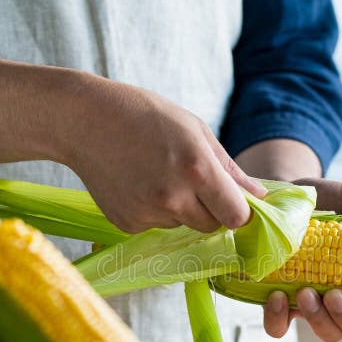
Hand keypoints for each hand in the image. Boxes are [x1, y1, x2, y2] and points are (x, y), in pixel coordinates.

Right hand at [0, 54, 264, 233]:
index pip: (237, 216)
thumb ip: (229, 169)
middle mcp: (174, 197)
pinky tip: (138, 184)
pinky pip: (156, 226)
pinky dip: (154, 211)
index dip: (240, 212)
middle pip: (212, 226)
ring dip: (181, 209)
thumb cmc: (143, 115)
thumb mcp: (195, 130)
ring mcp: (148, 214)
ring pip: (183, 226)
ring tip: (157, 174)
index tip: (234, 203)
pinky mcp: (127, 224)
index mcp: (197, 169)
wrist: (82, 120)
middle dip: (211, 210)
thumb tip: (259, 197)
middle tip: (192, 181)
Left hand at [263, 176, 341, 341]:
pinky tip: (277, 296)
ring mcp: (313, 303)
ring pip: (326, 332)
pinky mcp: (281, 303)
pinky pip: (279, 327)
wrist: (281, 194)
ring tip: (305, 292)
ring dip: (318, 319)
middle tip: (334, 295)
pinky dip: (278, 320)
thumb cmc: (325, 200)